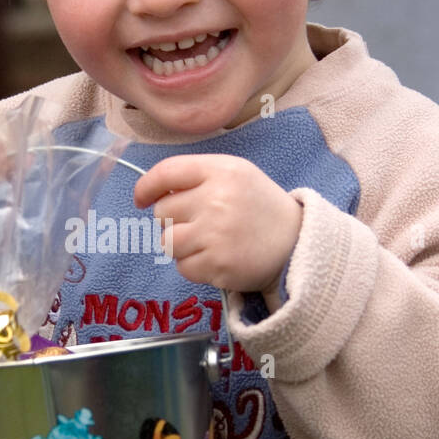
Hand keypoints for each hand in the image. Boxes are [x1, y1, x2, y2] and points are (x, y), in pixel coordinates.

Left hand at [133, 155, 302, 299]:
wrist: (297, 243)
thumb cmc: (259, 207)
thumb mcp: (236, 175)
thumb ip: (197, 177)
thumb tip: (154, 194)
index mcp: (221, 171)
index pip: (166, 173)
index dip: (146, 187)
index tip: (141, 199)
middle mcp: (217, 200)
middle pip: (162, 212)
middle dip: (173, 221)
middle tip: (200, 224)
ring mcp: (216, 234)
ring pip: (167, 242)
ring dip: (181, 246)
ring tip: (208, 243)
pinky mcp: (217, 265)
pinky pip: (182, 267)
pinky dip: (195, 267)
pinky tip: (218, 258)